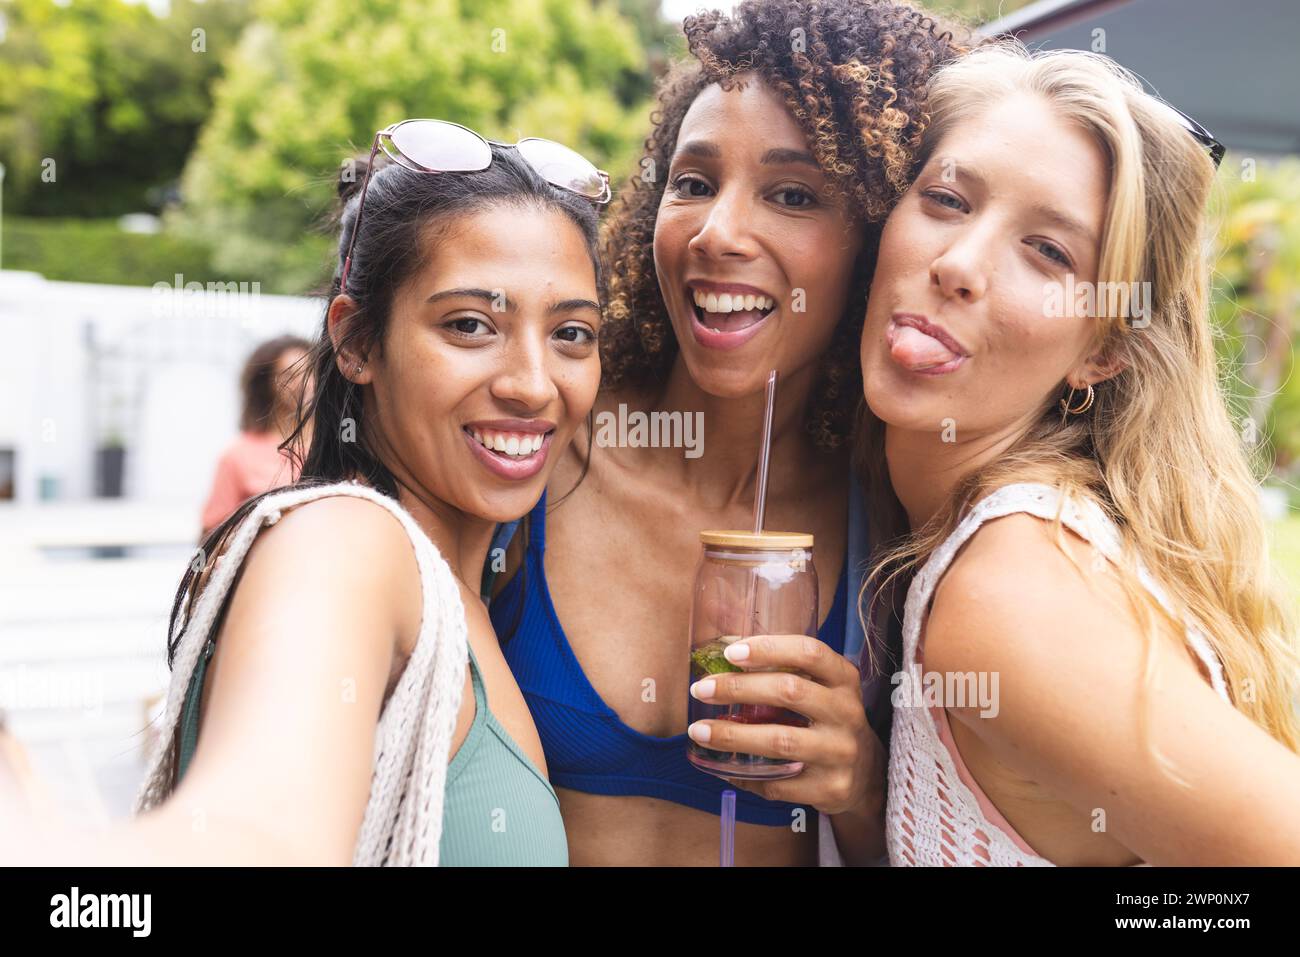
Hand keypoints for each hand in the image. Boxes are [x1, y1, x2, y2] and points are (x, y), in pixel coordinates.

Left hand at [687, 634, 883, 816]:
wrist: (866, 774)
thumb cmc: (827, 720)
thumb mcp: (821, 688)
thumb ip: (784, 669)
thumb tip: (725, 650)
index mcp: (844, 679)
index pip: (809, 652)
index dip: (769, 648)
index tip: (731, 653)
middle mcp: (847, 713)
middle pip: (789, 692)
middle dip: (738, 688)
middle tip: (701, 689)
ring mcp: (841, 753)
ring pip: (780, 741)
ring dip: (733, 736)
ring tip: (699, 731)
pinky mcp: (831, 788)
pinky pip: (778, 783)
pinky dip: (746, 775)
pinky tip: (724, 767)